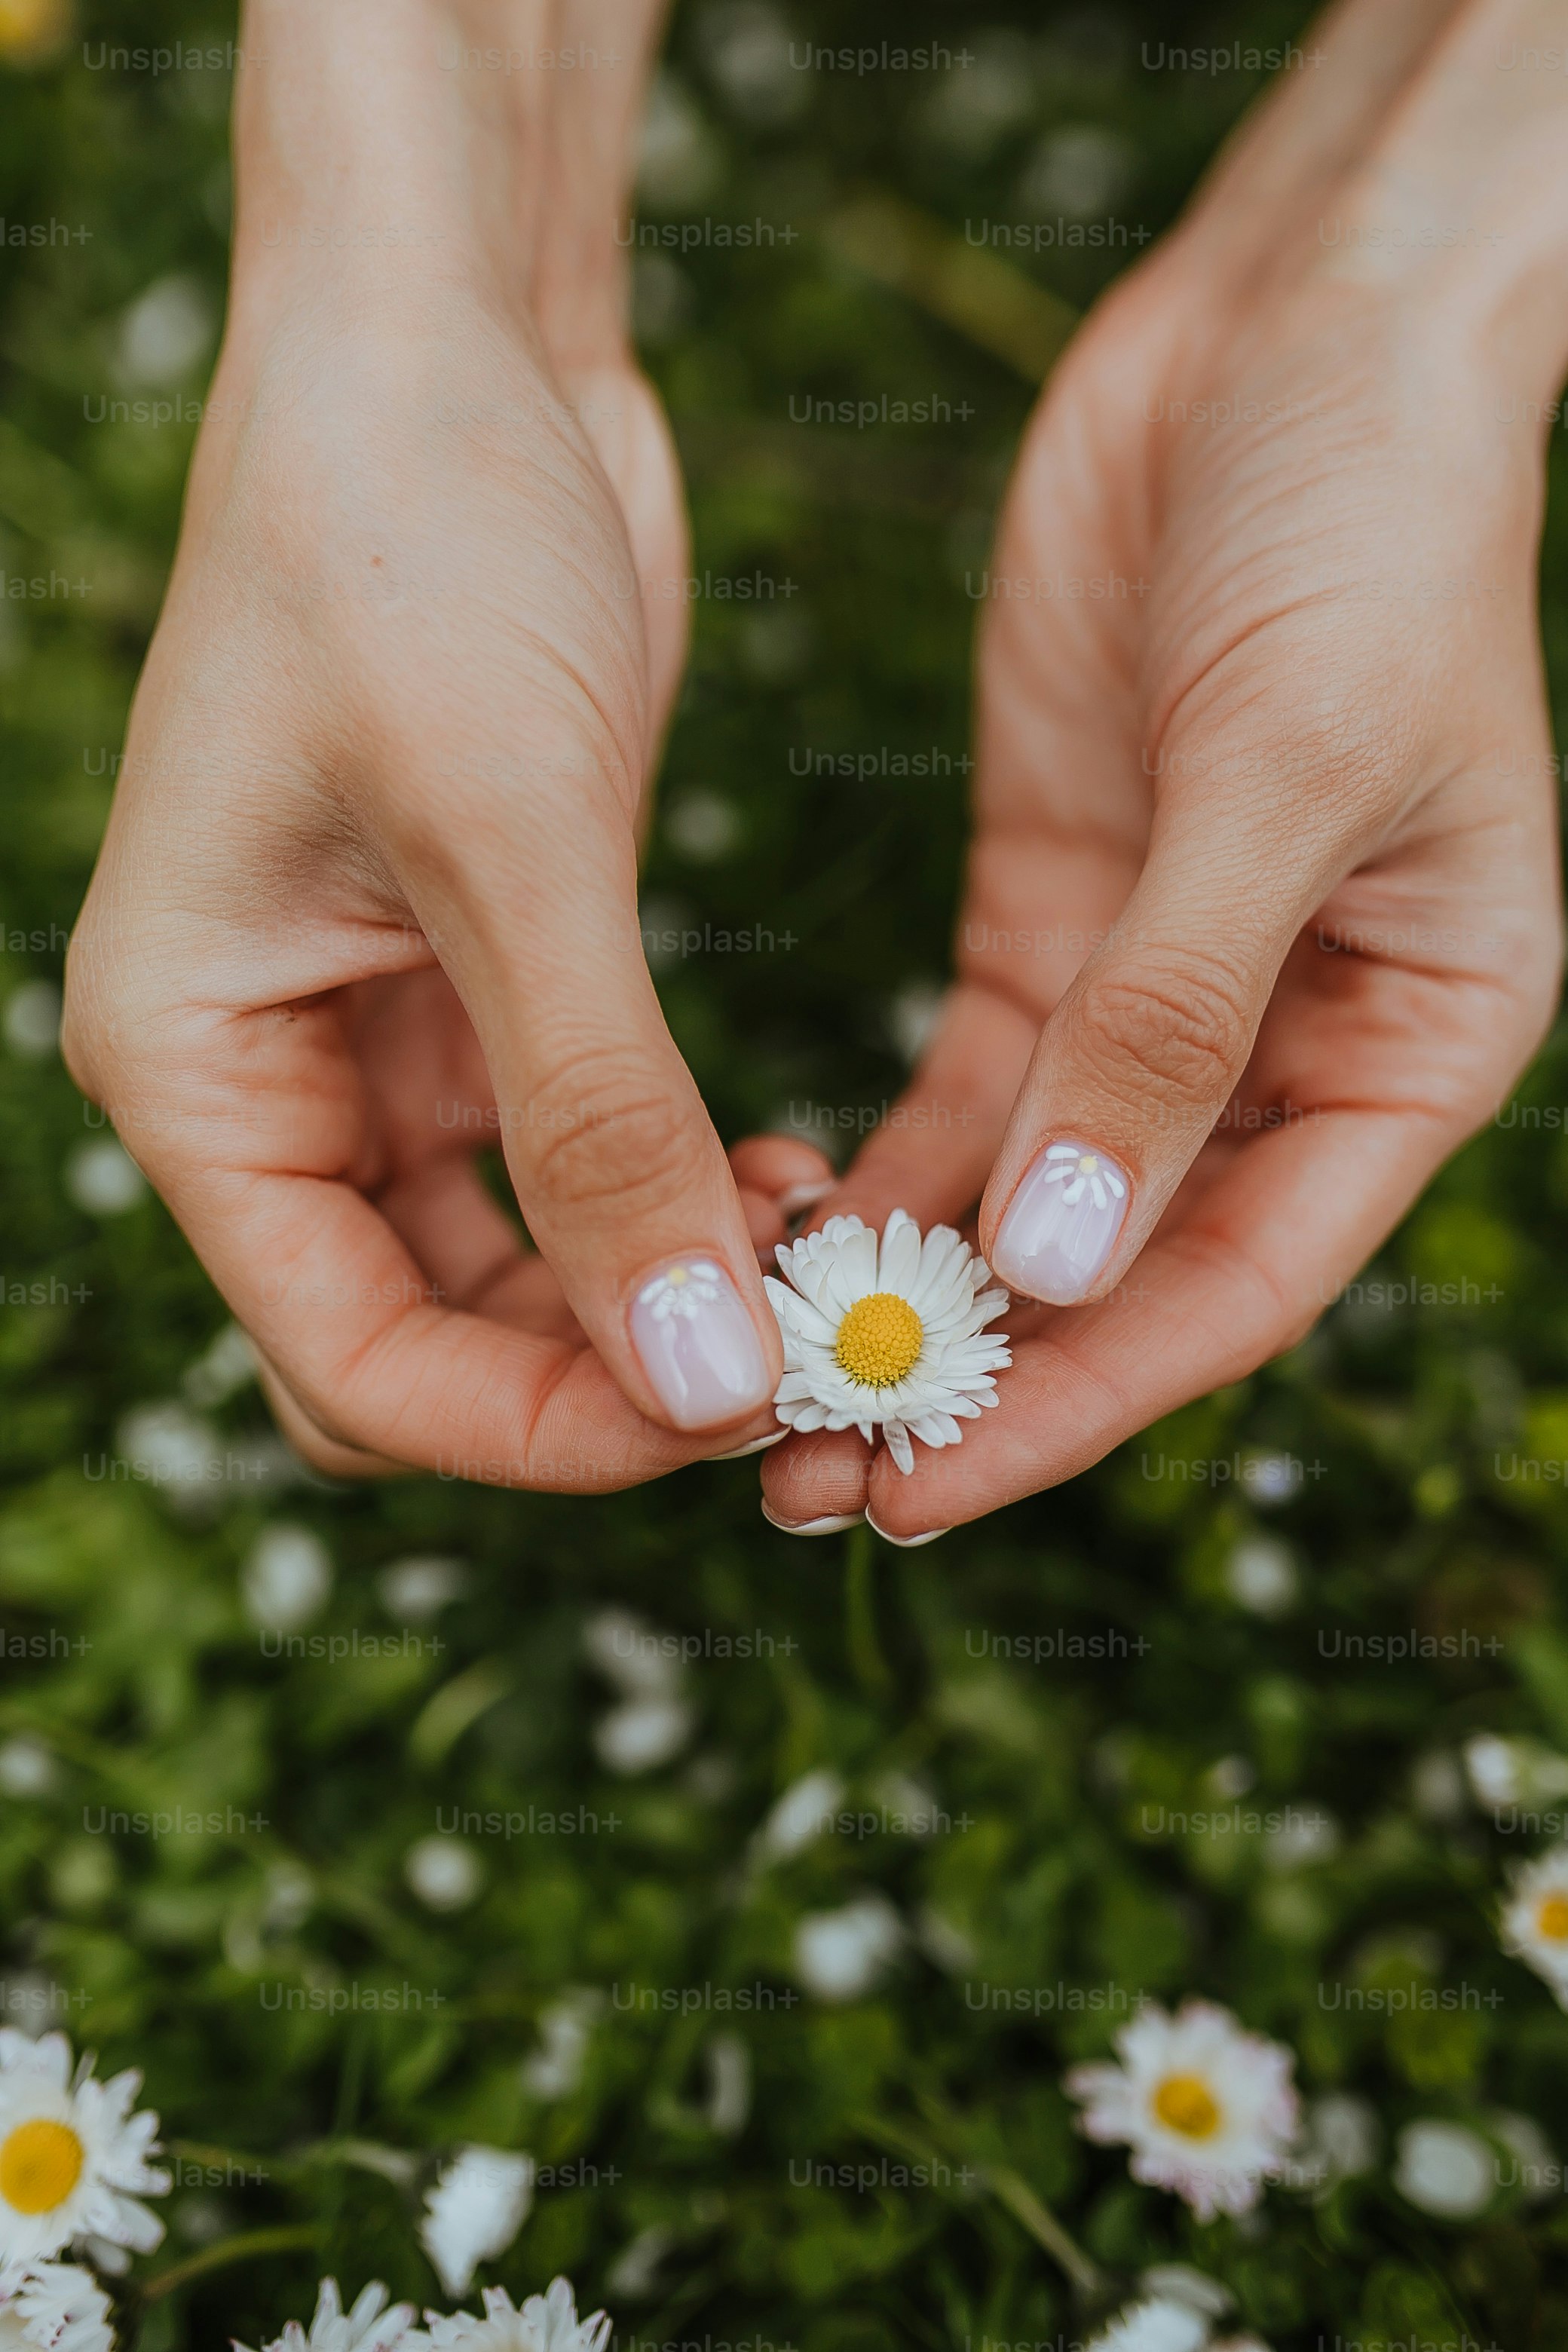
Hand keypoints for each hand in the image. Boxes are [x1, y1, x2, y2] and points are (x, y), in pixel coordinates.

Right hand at [62, 0, 785, 1486]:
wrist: (451, 339)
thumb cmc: (416, 541)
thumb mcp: (511, 841)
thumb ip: (596, 1122)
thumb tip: (687, 1375)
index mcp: (196, 1063)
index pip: (350, 1357)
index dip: (536, 1427)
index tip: (733, 1413)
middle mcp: (271, 1078)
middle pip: (426, 1345)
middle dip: (600, 1381)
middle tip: (798, 1363)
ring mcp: (379, 1040)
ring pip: (511, 1279)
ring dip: (656, 1301)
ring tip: (817, 1266)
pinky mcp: (492, 984)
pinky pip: (575, 1171)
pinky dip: (675, 1203)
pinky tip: (790, 1181)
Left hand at [758, 0, 1567, 1537]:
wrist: (1301, 331)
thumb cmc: (1365, 530)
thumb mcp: (1281, 774)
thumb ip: (1172, 1021)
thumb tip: (1060, 1257)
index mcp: (1411, 1045)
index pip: (1238, 1277)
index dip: (1085, 1396)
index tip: (930, 1482)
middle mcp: (1290, 1044)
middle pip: (1122, 1262)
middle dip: (974, 1376)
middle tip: (809, 1472)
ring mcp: (1165, 986)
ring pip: (1032, 1192)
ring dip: (908, 1293)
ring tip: (766, 1389)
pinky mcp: (1060, 912)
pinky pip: (969, 1086)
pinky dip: (891, 1167)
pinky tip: (787, 1232)